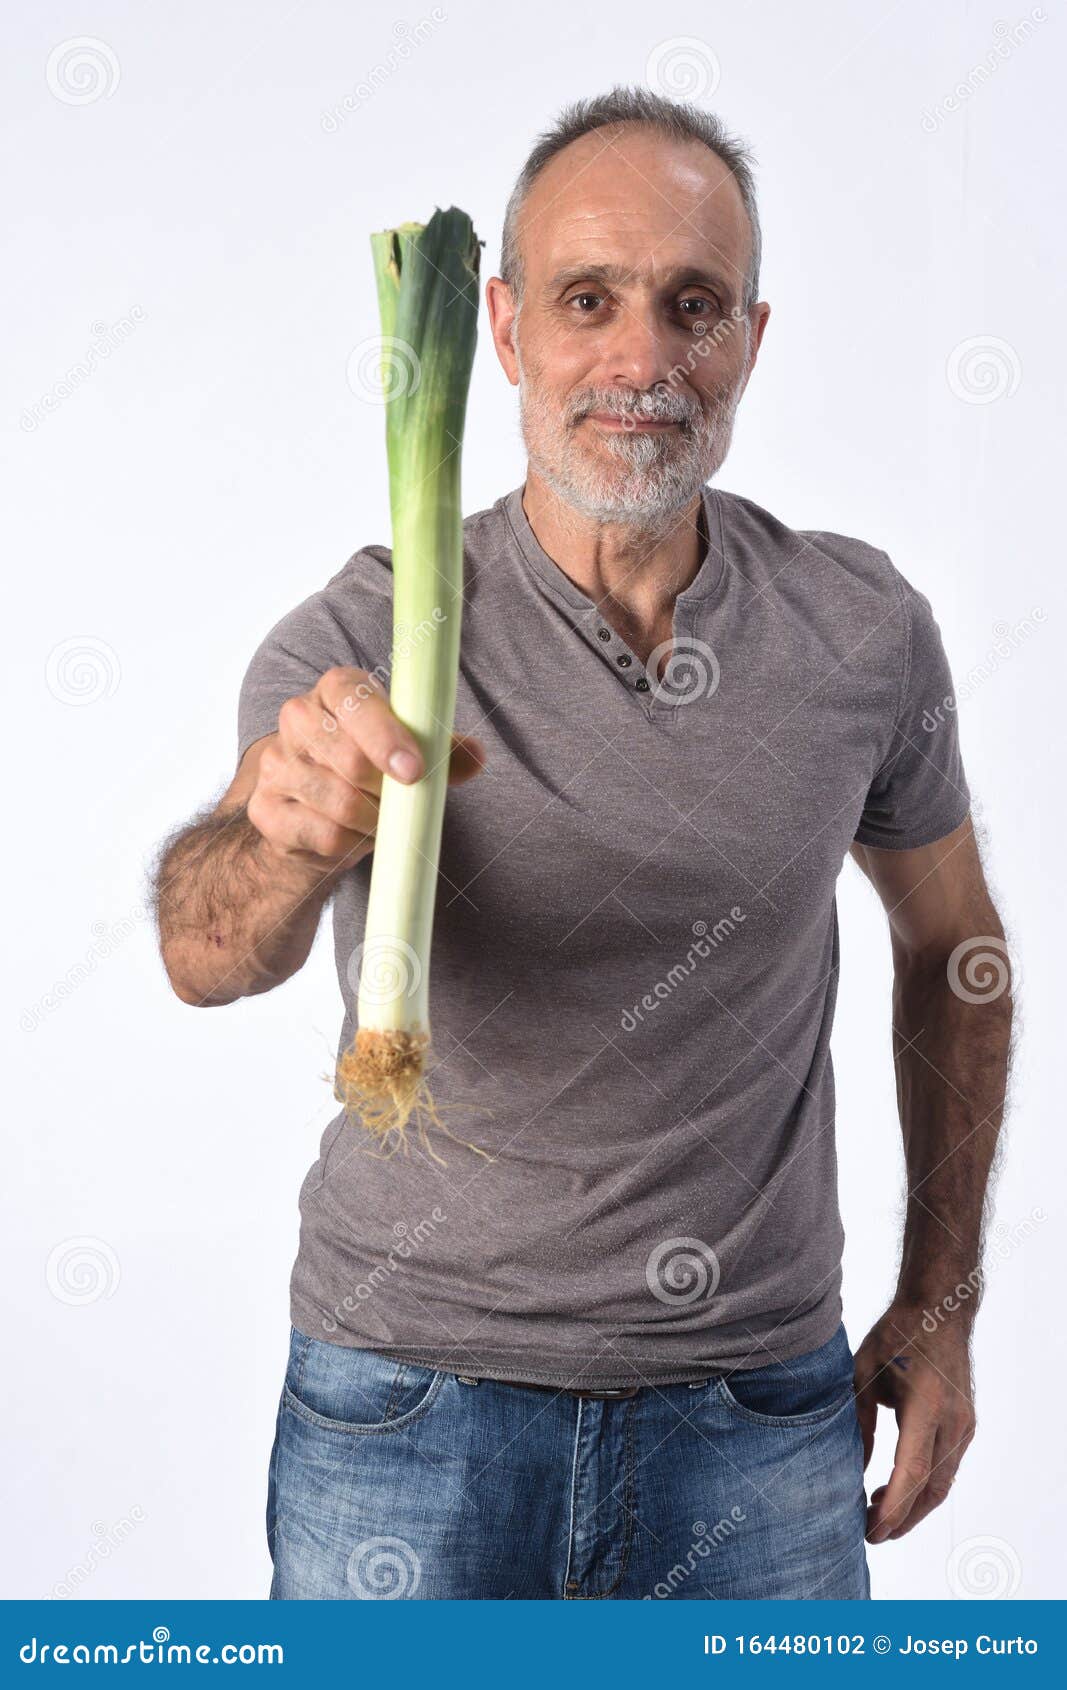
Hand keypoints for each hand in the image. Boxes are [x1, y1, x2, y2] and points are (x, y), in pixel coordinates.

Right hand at [247, 666, 485, 868]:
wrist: (314, 814)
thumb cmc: (371, 770)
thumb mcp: (411, 751)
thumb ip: (445, 751)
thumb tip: (476, 756)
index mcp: (336, 688)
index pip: (357, 703)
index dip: (388, 739)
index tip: (413, 771)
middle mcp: (298, 717)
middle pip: (351, 759)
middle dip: (387, 790)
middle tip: (400, 799)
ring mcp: (276, 763)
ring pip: (341, 802)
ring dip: (373, 820)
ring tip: (379, 817)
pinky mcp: (265, 808)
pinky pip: (323, 834)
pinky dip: (351, 843)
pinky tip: (354, 834)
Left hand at [853, 1303, 975, 1542]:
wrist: (941, 1310)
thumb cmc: (897, 1334)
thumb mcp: (863, 1371)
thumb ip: (858, 1419)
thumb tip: (854, 1465)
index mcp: (926, 1405)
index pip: (911, 1470)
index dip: (892, 1506)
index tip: (872, 1528)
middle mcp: (953, 1421)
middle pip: (930, 1489)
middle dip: (901, 1518)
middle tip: (869, 1533)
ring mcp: (964, 1425)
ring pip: (942, 1483)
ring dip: (913, 1506)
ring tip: (877, 1514)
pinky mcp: (966, 1425)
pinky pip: (946, 1468)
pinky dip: (924, 1486)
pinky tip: (897, 1488)